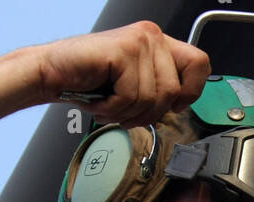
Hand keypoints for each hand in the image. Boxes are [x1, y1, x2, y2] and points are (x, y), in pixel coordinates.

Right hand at [28, 21, 209, 127]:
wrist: (53, 74)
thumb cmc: (90, 81)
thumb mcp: (137, 85)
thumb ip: (161, 88)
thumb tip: (182, 105)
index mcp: (160, 44)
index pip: (200, 64)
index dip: (190, 92)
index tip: (171, 104)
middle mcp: (152, 37)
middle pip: (174, 92)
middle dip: (149, 113)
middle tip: (125, 110)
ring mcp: (139, 41)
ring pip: (153, 98)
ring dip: (126, 112)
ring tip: (108, 104)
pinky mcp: (122, 51)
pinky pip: (131, 96)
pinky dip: (112, 108)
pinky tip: (99, 100)